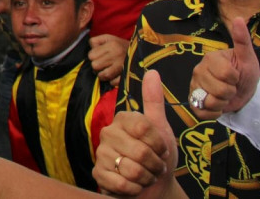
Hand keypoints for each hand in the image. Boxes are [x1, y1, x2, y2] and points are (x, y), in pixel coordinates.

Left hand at [89, 34, 128, 82]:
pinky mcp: (126, 76)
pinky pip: (113, 82)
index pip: (91, 55)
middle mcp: (116, 55)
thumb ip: (96, 41)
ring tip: (105, 71)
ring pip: (102, 75)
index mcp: (111, 45)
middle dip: (96, 66)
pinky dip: (111, 81)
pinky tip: (113, 76)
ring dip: (101, 75)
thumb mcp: (108, 38)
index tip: (98, 55)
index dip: (92, 56)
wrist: (140, 51)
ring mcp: (122, 67)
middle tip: (101, 64)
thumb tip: (90, 49)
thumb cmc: (120, 45)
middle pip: (95, 66)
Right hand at [93, 71, 178, 196]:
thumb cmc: (157, 156)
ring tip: (145, 175)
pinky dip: (135, 188)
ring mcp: (101, 154)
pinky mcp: (99, 174)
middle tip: (155, 166)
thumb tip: (152, 72)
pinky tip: (134, 185)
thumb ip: (154, 101)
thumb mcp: (161, 128)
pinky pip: (122, 184)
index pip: (144, 127)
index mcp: (122, 119)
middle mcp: (108, 133)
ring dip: (146, 178)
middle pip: (140, 151)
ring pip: (132, 169)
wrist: (153, 186)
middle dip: (155, 164)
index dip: (159, 143)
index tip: (161, 149)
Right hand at [188, 17, 258, 118]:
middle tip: (232, 88)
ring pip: (210, 102)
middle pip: (218, 90)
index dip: (235, 79)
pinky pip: (202, 112)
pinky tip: (218, 106)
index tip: (236, 76)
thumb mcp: (247, 57)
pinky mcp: (193, 101)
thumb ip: (242, 39)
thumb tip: (239, 18)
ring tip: (224, 97)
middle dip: (230, 93)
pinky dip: (215, 113)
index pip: (225, 74)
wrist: (244, 93)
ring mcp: (194, 86)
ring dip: (223, 103)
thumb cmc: (245, 73)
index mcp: (210, 59)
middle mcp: (198, 71)